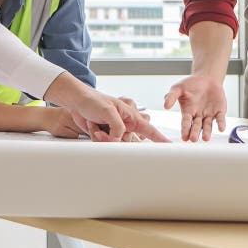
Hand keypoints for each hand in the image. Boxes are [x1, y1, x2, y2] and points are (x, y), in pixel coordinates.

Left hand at [45, 73, 169, 142]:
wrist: (76, 101)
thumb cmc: (93, 100)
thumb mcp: (108, 111)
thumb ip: (117, 127)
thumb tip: (118, 140)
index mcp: (131, 117)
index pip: (149, 130)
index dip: (160, 139)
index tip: (171, 147)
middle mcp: (125, 125)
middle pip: (128, 143)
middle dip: (114, 141)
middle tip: (102, 132)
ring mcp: (114, 131)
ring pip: (115, 146)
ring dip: (103, 138)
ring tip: (95, 126)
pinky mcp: (105, 135)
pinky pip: (104, 145)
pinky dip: (96, 138)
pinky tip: (92, 127)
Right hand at [164, 74, 225, 141]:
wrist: (206, 77)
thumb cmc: (191, 84)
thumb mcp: (178, 88)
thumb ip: (171, 96)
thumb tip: (165, 106)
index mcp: (188, 112)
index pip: (186, 122)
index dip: (185, 130)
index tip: (184, 138)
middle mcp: (198, 116)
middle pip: (196, 126)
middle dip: (195, 133)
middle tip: (194, 139)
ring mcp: (209, 114)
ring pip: (208, 125)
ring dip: (207, 132)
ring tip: (206, 138)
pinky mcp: (219, 111)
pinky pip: (220, 119)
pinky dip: (221, 124)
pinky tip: (221, 128)